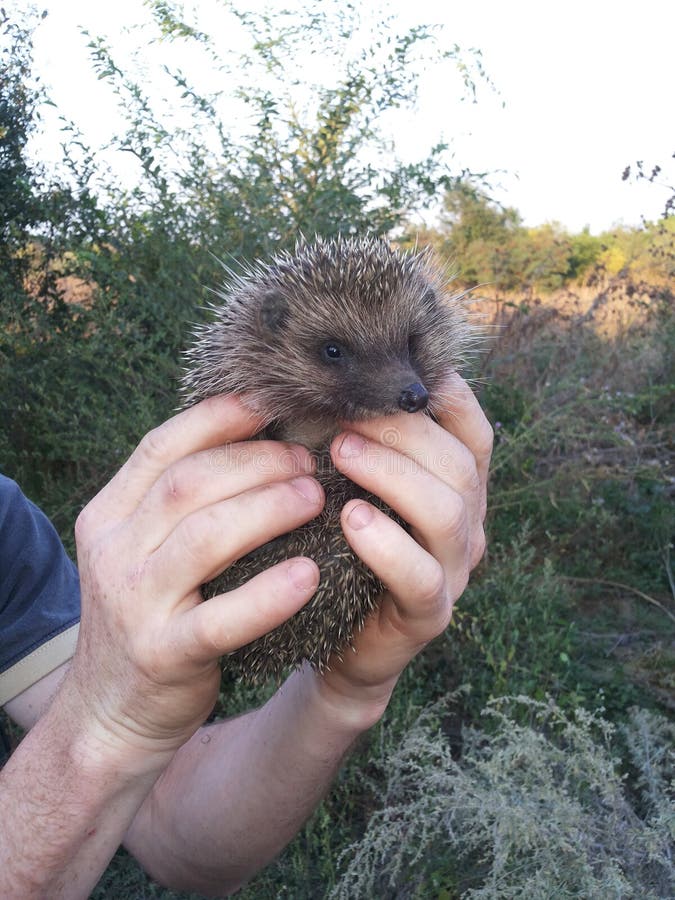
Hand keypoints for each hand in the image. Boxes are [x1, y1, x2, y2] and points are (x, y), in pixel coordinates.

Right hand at [66, 395, 323, 761]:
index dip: (218, 419)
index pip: (161, 447)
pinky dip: (268, 593)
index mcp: (109, 516)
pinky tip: (309, 573)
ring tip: (315, 497)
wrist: (109, 712)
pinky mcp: (163, 655)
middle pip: (189, 483)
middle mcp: (114, 552)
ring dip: (268, 508)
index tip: (268, 405)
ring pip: (206, 537)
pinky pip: (221, 617)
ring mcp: (134, 604)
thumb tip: (251, 438)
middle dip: (257, 462)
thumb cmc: (148, 615)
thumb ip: (178, 502)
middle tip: (308, 460)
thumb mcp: (144, 550)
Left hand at [318, 374, 491, 721]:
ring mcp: (455, 571)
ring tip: (341, 454)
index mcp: (457, 488)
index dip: (446, 396)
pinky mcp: (431, 614)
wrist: (334, 641)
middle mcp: (467, 524)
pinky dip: (387, 544)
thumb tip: (330, 381)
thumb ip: (361, 443)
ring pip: (447, 512)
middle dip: (401, 431)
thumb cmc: (340, 549)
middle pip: (458, 463)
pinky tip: (350, 520)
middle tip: (343, 420)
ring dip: (392, 475)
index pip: (473, 429)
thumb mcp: (353, 488)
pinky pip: (421, 576)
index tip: (396, 374)